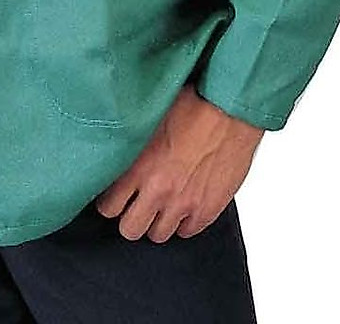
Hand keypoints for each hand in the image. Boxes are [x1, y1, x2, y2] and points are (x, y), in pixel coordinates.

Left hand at [95, 83, 264, 242]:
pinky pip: (187, 233)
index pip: (108, 206)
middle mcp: (159, 190)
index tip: (113, 195)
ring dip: (156, 221)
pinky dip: (183, 222)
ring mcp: (184, 203)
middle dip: (129, 217)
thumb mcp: (150, 118)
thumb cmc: (194, 104)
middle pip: (130, 229)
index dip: (109, 202)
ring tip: (160, 204)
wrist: (231, 109)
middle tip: (135, 204)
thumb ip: (131, 143)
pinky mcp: (208, 210)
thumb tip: (116, 149)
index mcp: (139, 166)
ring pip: (158, 235)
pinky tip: (183, 204)